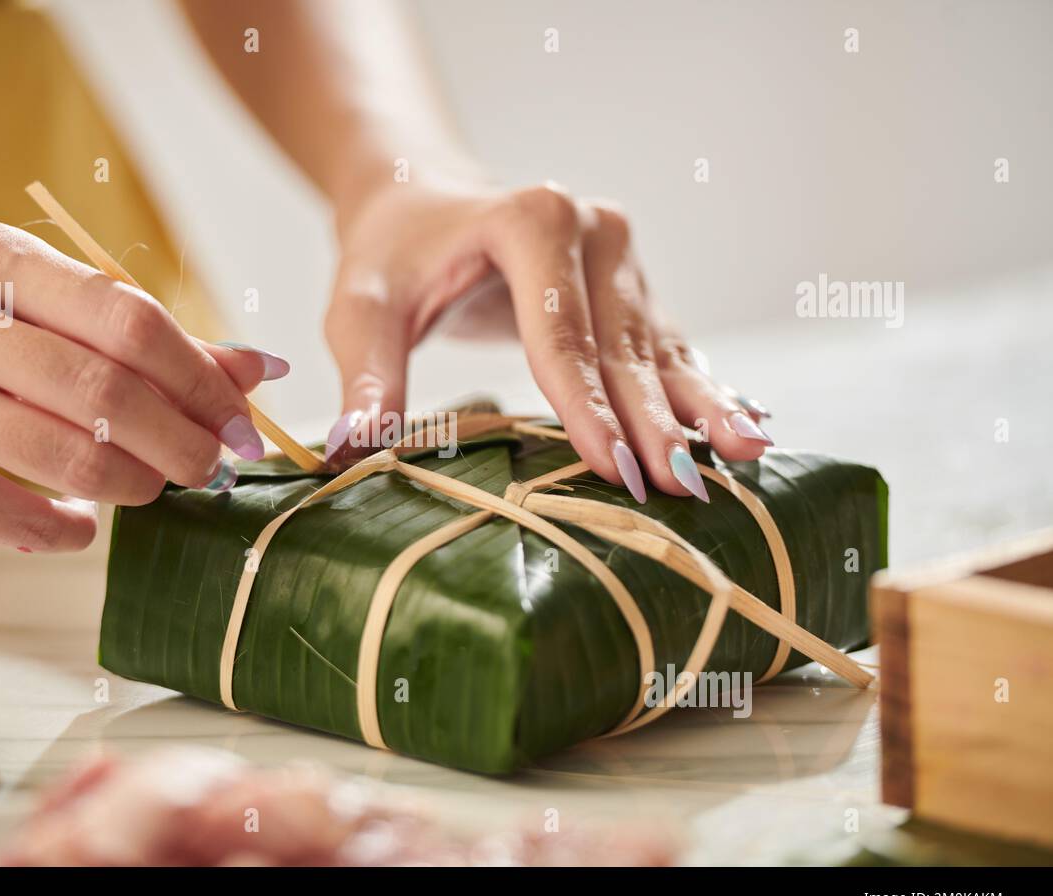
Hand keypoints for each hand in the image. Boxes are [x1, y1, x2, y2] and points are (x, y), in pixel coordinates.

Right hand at [0, 223, 289, 550]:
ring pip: (74, 453)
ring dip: (134, 486)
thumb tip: (258, 369)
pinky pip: (16, 514)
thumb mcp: (24, 314)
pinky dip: (66, 530)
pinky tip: (74, 521)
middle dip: (184, 440)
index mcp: (1, 261)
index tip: (242, 424)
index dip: (204, 380)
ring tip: (144, 490)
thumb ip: (137, 339)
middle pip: (114, 388)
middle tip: (210, 469)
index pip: (134, 319)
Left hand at [322, 180, 771, 501]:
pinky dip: (701, 389)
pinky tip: (742, 425)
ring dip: (699, 408)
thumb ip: (366, 374)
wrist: (422, 201)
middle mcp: (593, 229)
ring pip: (660, 349)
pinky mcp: (633, 285)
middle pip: (623, 347)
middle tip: (687, 490)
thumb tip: (350, 448)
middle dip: (656, 423)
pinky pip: (669, 347)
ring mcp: (622, 256)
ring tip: (749, 454)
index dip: (586, 409)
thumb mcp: (361, 307)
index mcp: (532, 220)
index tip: (615, 471)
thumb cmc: (390, 257)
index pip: (562, 334)